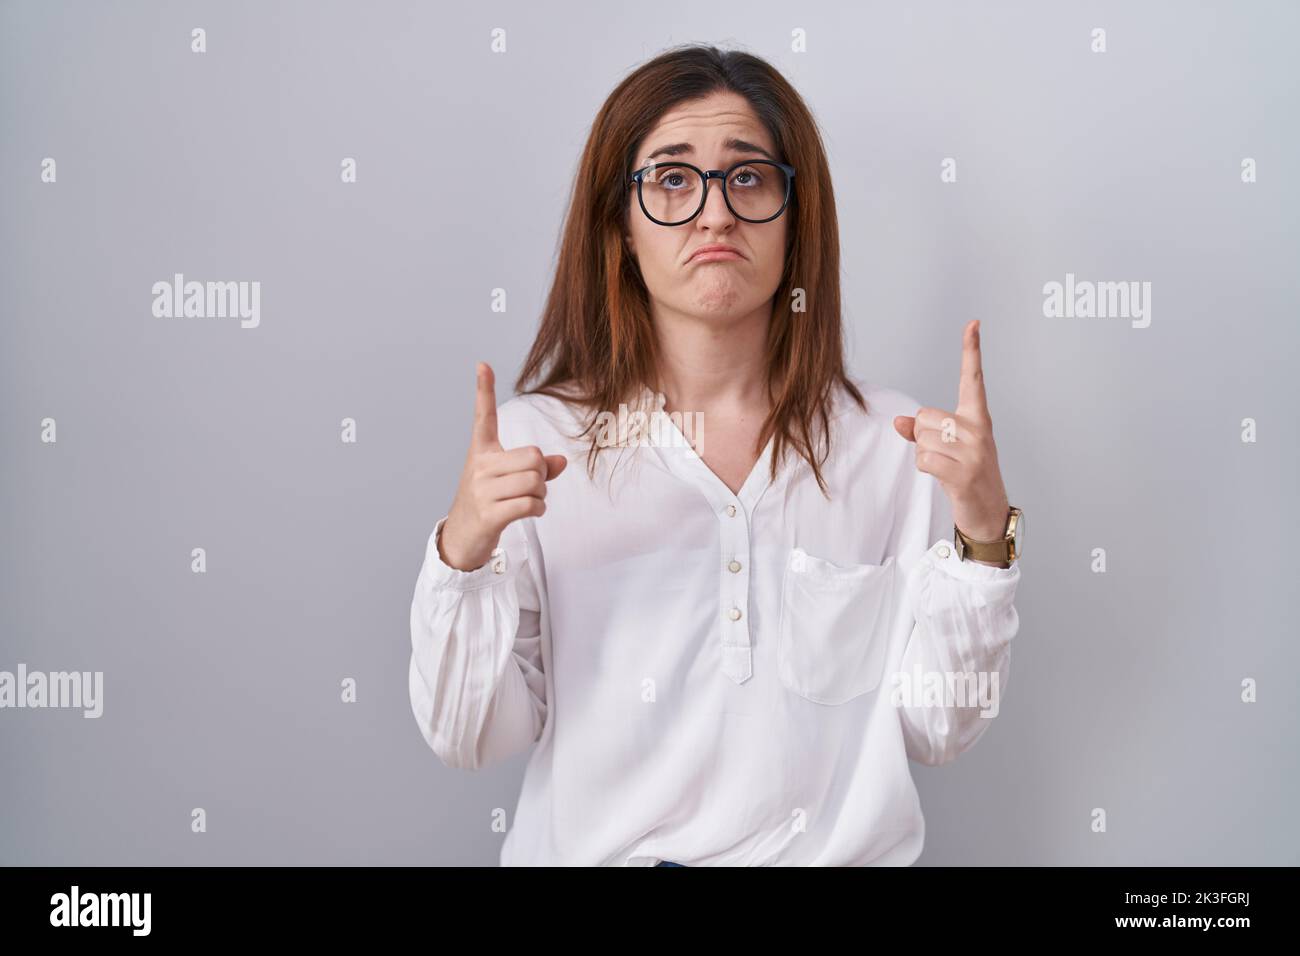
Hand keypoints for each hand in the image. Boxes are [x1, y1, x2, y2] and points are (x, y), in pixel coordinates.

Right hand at [439, 362, 567, 570]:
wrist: (462, 537)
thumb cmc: (488, 502)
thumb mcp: (507, 480)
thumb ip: (536, 468)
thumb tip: (561, 461)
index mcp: (481, 452)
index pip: (483, 417)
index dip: (484, 390)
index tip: (483, 364)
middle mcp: (480, 466)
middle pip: (534, 458)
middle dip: (542, 474)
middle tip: (530, 486)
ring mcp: (482, 490)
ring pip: (535, 481)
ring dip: (540, 494)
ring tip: (524, 501)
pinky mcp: (489, 514)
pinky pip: (531, 503)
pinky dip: (538, 509)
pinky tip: (528, 512)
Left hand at [892, 320, 1010, 545]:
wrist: (988, 512)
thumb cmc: (966, 474)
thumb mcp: (946, 448)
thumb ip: (922, 431)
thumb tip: (899, 421)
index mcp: (978, 418)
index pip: (972, 379)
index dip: (971, 351)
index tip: (973, 323)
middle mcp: (979, 429)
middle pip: (925, 416)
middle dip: (923, 437)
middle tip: (945, 456)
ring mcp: (974, 452)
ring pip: (922, 439)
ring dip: (924, 456)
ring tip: (947, 468)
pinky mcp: (965, 473)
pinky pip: (924, 459)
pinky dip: (925, 469)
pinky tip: (944, 477)